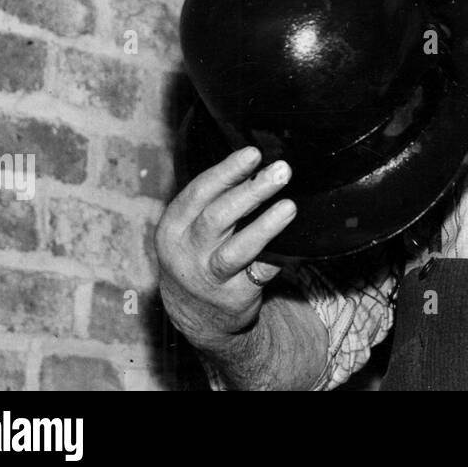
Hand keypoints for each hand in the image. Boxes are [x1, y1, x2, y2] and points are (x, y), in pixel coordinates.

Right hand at [154, 147, 296, 354]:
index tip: (254, 153)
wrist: (193, 313)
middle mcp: (186, 253)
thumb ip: (216, 199)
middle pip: (218, 217)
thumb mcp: (190, 227)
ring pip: (237, 250)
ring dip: (265, 226)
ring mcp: (209, 278)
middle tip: (281, 171)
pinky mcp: (234, 297)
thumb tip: (257, 163)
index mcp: (174, 227)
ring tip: (289, 207)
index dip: (227, 171)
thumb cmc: (199, 253)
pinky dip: (277, 256)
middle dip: (252, 191)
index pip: (199, 193)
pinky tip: (294, 243)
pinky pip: (260, 273)